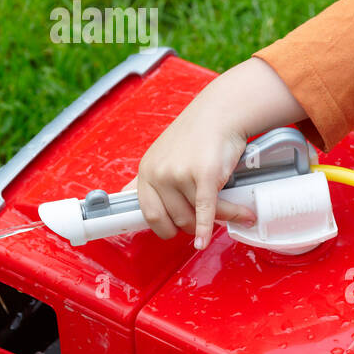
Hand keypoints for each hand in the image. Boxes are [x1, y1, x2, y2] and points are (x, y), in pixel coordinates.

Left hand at [129, 96, 257, 249]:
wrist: (221, 114)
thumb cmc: (196, 134)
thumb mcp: (161, 154)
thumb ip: (145, 178)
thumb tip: (125, 194)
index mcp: (147, 170)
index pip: (148, 213)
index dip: (163, 227)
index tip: (173, 230)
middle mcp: (159, 173)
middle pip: (173, 219)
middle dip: (190, 226)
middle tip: (204, 221)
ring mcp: (180, 175)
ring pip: (193, 216)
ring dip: (212, 221)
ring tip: (228, 212)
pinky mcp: (203, 176)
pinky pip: (205, 212)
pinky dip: (207, 229)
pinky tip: (207, 240)